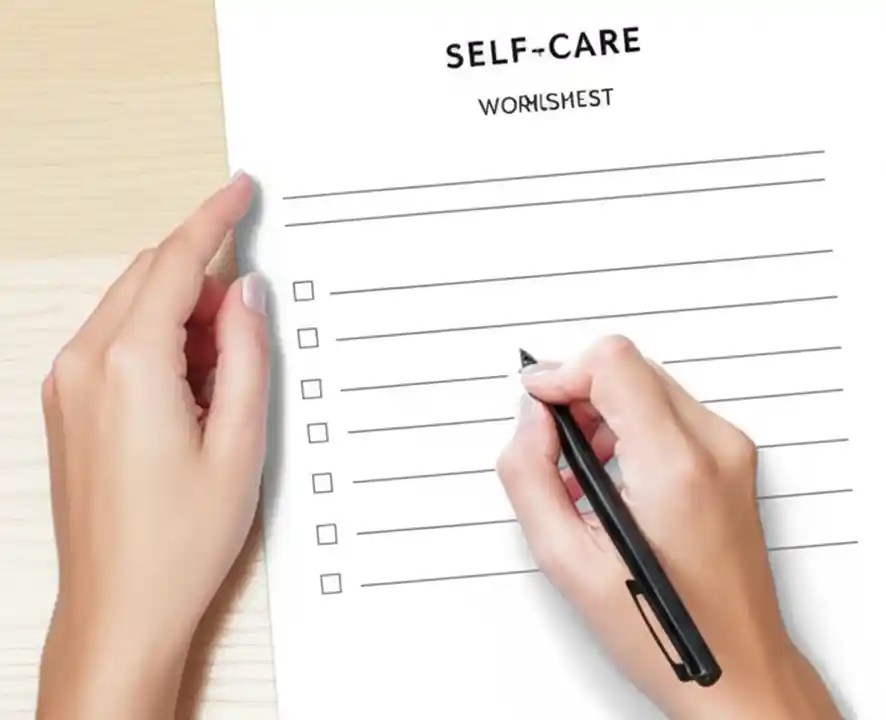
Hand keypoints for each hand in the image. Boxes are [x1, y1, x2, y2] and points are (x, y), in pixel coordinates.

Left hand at [37, 174, 268, 719]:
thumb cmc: (177, 542)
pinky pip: (116, 343)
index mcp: (129, 366)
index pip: (175, 263)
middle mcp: (85, 366)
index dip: (213, 219)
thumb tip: (246, 294)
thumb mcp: (241, 442)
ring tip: (224, 383)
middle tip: (251, 324)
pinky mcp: (69, 406)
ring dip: (182, 318)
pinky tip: (193, 392)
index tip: (238, 191)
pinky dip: (159, 345)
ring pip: (132, 309)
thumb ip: (245, 352)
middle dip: (204, 282)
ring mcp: (69, 386)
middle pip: (149, 279)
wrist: (121, 606)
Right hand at [498, 336, 839, 719]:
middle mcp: (715, 448)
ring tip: (585, 475)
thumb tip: (531, 422)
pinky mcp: (735, 461)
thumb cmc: (669, 631)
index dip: (562, 375)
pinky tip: (617, 480)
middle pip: (631, 368)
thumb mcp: (569, 561)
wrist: (736, 666)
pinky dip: (635, 431)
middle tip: (555, 449)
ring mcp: (732, 452)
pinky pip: (672, 414)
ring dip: (607, 414)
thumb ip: (532, 476)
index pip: (614, 363)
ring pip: (650, 386)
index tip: (537, 405)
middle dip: (581, 396)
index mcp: (676, 467)